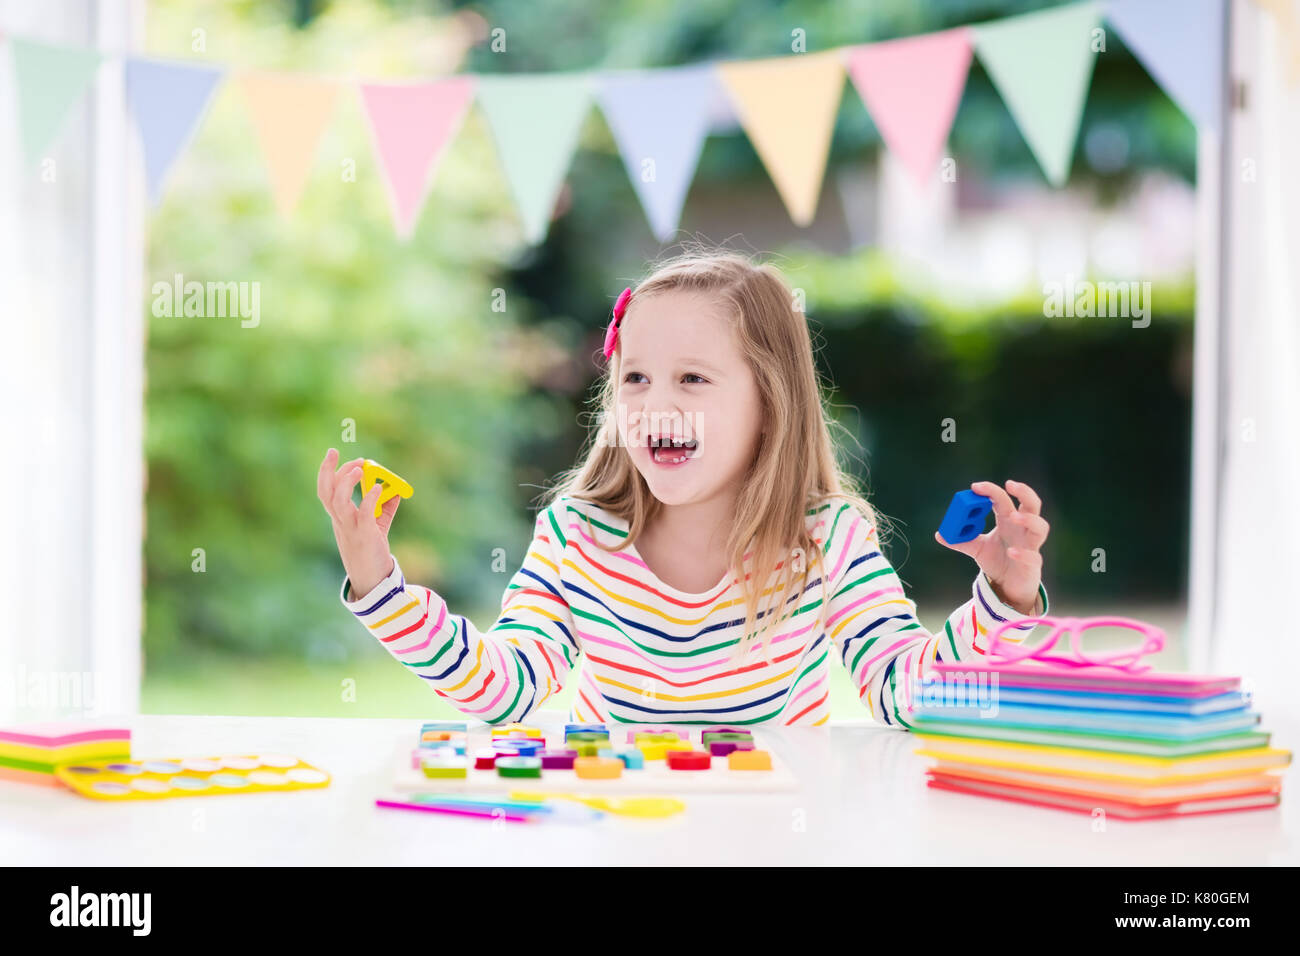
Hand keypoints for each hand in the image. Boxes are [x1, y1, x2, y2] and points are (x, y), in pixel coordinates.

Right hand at [317, 448, 401, 598]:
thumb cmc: (372, 551)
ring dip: (346, 482)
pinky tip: (381, 488)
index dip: (327, 471)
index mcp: (339, 517)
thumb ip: (384, 506)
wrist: (372, 580)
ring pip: (337, 502)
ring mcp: (350, 529)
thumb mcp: (377, 525)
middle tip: (342, 455)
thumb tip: (396, 489)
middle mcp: (340, 521)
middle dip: (330, 470)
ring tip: (360, 468)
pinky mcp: (364, 536)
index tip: (334, 454)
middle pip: (325, 492)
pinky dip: (370, 498)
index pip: (325, 490)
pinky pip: (363, 514)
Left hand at [935, 479, 1047, 615]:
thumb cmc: (997, 561)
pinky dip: (1024, 554)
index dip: (991, 491)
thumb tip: (940, 535)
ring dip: (1029, 519)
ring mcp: (1030, 546)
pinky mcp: (1032, 565)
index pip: (1003, 500)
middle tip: (1009, 484)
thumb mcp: (977, 549)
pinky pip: (1033, 557)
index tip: (975, 486)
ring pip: (1041, 528)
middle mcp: (1022, 530)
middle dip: (1024, 492)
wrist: (1008, 587)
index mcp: (1007, 522)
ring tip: (1012, 516)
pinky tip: (1012, 552)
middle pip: (1032, 505)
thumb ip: (961, 541)